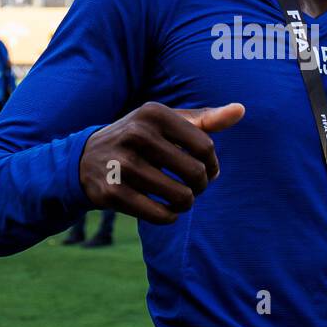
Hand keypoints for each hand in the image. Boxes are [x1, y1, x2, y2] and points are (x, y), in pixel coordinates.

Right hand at [79, 101, 244, 224]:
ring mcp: (122, 164)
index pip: (206, 147)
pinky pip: (160, 215)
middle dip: (201, 186)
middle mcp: (136, 134)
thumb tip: (241, 110)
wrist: (85, 159)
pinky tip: (165, 209)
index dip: (212, 165)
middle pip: (196, 174)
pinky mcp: (112, 193)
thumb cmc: (140, 138)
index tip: (206, 170)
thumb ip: (206, 119)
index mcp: (154, 112)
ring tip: (180, 198)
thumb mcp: (167, 122)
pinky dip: (169, 216)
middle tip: (193, 188)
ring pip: (180, 197)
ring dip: (185, 203)